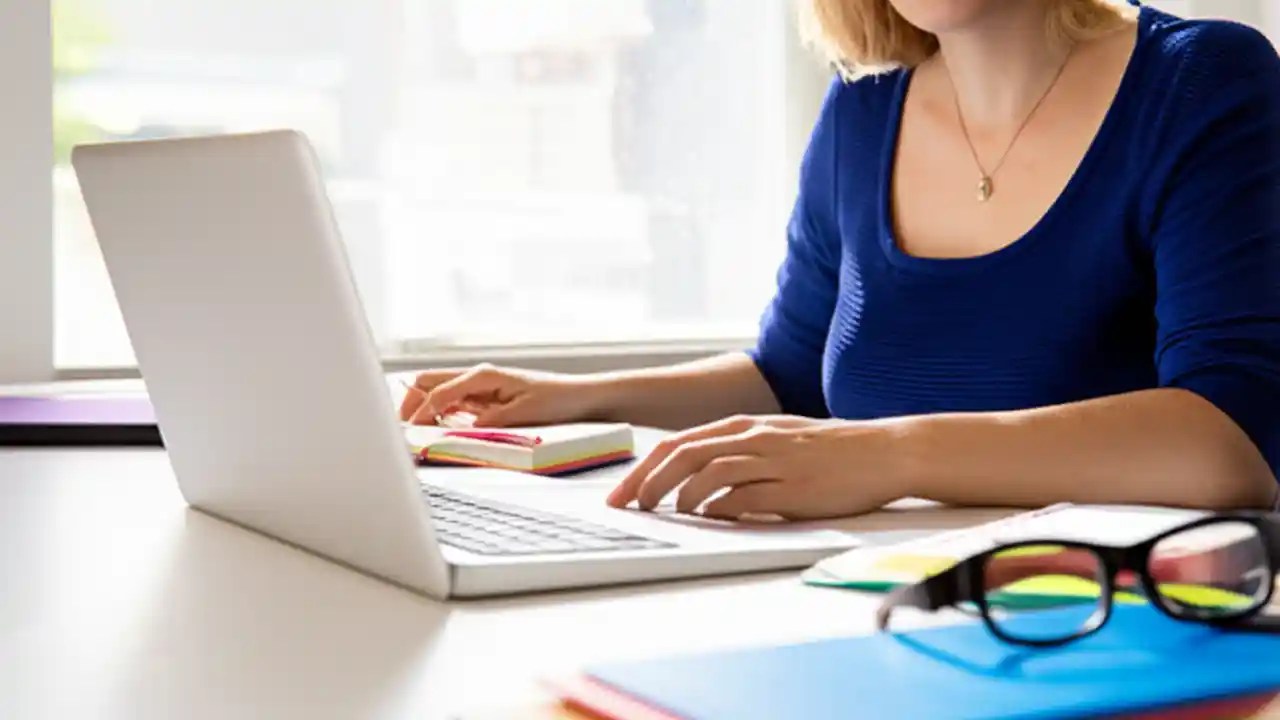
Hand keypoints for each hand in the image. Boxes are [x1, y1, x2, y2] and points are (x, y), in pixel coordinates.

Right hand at [399, 364, 604, 426]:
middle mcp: (477, 377)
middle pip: (427, 381)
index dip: (419, 413)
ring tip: (415, 430)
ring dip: (422, 406)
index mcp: (483, 376)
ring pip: (437, 390)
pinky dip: (440, 412)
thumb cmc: (558, 400)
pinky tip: (440, 428)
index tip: (409, 433)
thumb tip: (459, 428)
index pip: (437, 393)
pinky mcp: (486, 397)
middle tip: (403, 428)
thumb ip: (489, 421)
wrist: (581, 397)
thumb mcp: (523, 413)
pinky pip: (454, 402)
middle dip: (409, 402)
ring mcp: (480, 386)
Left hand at [606, 415, 912, 519]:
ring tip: (662, 513)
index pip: (679, 443)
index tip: (621, 493)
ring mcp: (772, 461)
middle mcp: (753, 438)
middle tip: (626, 507)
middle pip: (683, 454)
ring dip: (677, 495)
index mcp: (745, 426)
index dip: (644, 468)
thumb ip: (738, 453)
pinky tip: (705, 518)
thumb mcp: (776, 439)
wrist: (884, 451)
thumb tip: (697, 481)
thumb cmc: (830, 450)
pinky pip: (744, 496)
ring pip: (708, 471)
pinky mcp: (792, 488)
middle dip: (646, 482)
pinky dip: (717, 507)